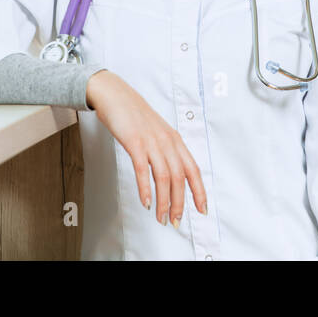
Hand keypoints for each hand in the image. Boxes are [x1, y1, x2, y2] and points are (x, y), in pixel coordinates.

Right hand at [85, 71, 207, 225]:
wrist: (115, 95)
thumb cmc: (135, 116)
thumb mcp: (157, 132)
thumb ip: (165, 151)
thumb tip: (172, 175)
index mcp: (175, 140)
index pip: (193, 170)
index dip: (199, 191)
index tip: (203, 209)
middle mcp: (167, 141)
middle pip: (180, 177)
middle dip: (180, 203)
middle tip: (176, 221)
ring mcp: (151, 141)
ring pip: (164, 176)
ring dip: (164, 201)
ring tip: (161, 218)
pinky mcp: (135, 142)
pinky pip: (143, 169)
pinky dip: (146, 188)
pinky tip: (146, 202)